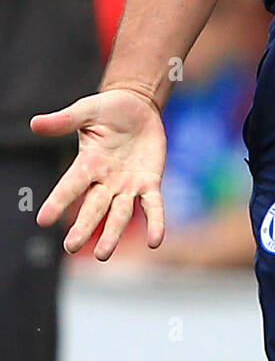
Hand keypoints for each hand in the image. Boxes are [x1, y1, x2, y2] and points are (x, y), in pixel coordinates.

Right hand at [31, 88, 166, 260]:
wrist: (138, 106)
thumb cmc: (108, 109)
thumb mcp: (87, 111)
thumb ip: (64, 120)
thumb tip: (34, 123)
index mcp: (87, 164)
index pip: (70, 186)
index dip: (58, 201)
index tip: (43, 219)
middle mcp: (105, 180)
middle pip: (93, 207)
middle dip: (83, 226)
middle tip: (71, 246)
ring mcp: (127, 185)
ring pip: (119, 214)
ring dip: (112, 234)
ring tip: (103, 254)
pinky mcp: (149, 182)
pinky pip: (153, 205)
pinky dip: (155, 222)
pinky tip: (155, 241)